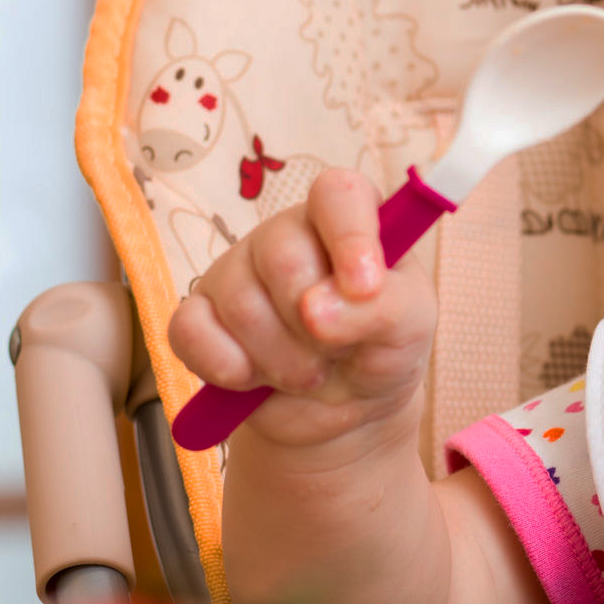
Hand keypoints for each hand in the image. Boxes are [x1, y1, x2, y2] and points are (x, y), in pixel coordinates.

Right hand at [168, 168, 437, 451]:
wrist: (342, 409)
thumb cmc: (381, 349)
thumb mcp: (411, 328)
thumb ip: (384, 308)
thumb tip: (316, 309)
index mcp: (347, 219)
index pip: (338, 194)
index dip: (351, 237)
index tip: (365, 288)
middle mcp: (286, 235)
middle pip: (284, 259)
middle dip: (316, 326)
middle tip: (338, 352)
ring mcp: (236, 271)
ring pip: (241, 305)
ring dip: (282, 359)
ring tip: (309, 370)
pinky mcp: (197, 316)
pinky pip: (191, 333)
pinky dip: (229, 368)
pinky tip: (255, 377)